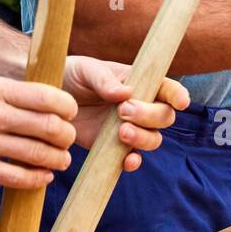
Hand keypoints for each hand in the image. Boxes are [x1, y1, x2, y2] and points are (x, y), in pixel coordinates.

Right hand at [0, 75, 79, 188]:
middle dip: (66, 137)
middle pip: (48, 127)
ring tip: (61, 160)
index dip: (67, 108)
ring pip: (36, 154)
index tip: (70, 114)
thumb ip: (12, 94)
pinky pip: (16, 177)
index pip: (46, 97)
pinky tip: (43, 177)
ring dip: (56, 160)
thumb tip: (51, 103)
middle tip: (68, 140)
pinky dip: (37, 179)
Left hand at [61, 56, 189, 172]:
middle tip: (123, 111)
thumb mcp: (85, 70)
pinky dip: (133, 162)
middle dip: (150, 116)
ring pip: (154, 139)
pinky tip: (126, 160)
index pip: (166, 89)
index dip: (177, 95)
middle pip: (165, 116)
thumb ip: (104, 79)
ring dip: (143, 138)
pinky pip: (133, 158)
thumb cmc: (73, 77)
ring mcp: (130, 128)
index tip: (180, 102)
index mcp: (140, 83)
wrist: (50, 102)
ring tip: (121, 131)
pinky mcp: (115, 147)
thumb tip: (124, 93)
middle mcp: (141, 107)